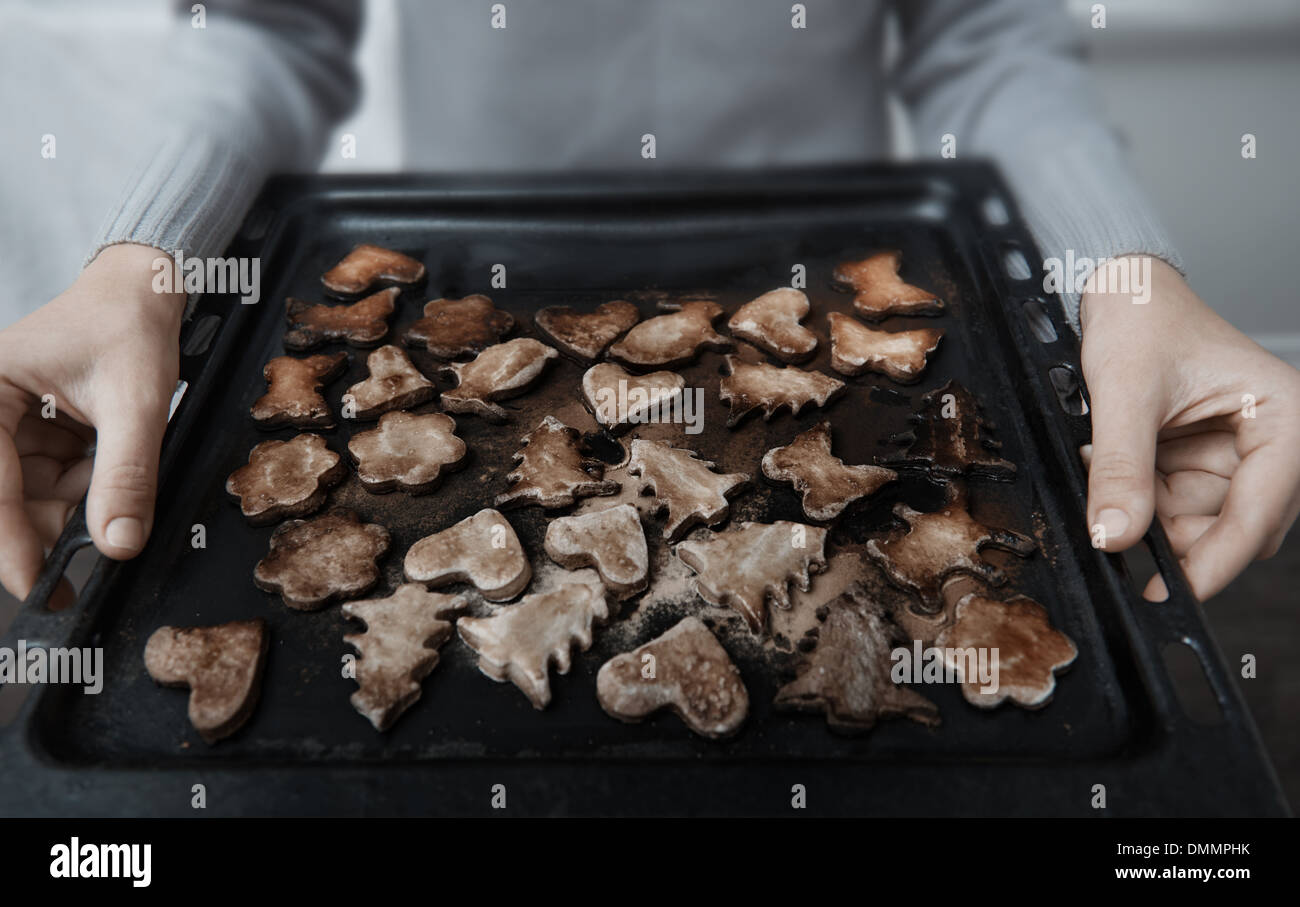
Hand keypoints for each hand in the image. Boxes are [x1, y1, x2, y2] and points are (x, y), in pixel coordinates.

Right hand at [0, 244, 181, 599]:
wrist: (147, 293)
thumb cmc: (129, 325)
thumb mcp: (136, 402)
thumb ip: (126, 474)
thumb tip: (117, 543)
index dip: (11, 541)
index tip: (36, 584)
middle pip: (5, 498)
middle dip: (52, 526)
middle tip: (94, 551)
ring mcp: (9, 428)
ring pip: (33, 499)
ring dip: (78, 507)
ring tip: (115, 475)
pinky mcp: (36, 438)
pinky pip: (56, 485)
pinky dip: (89, 490)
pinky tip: (112, 466)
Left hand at [1080, 255, 1299, 600]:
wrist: (1118, 291)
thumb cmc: (1141, 319)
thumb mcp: (1124, 391)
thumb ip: (1122, 467)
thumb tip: (1115, 535)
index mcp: (1286, 418)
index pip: (1260, 512)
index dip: (1215, 560)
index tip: (1171, 591)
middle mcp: (1273, 442)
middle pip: (1233, 527)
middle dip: (1174, 534)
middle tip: (1114, 528)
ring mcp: (1236, 456)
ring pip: (1198, 523)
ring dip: (1150, 515)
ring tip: (1107, 469)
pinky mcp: (1202, 462)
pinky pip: (1173, 506)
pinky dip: (1140, 501)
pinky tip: (1112, 468)